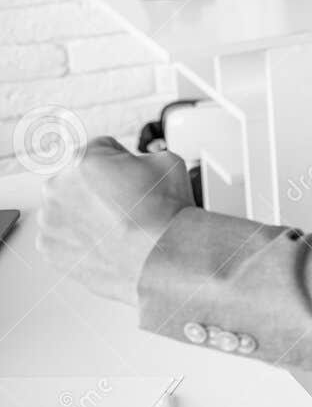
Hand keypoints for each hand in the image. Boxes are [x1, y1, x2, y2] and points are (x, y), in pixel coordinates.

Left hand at [38, 136, 193, 305]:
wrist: (164, 257)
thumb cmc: (164, 213)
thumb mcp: (167, 160)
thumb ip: (142, 156)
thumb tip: (138, 165)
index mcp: (82, 159)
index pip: (102, 149)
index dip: (123, 162)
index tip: (131, 177)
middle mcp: (57, 187)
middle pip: (80, 179)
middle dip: (100, 188)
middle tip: (127, 204)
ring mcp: (50, 220)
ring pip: (69, 209)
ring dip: (88, 214)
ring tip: (119, 226)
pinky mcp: (49, 249)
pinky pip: (63, 237)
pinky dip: (81, 239)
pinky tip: (106, 242)